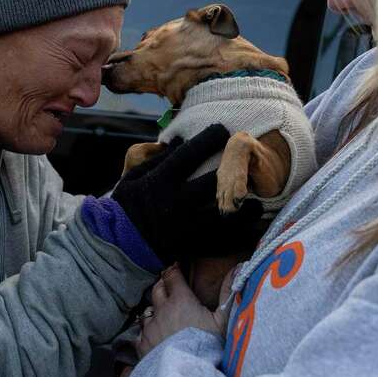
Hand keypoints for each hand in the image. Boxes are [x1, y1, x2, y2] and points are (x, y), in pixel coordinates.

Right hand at [111, 124, 263, 263]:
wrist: (119, 245)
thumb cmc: (128, 206)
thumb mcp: (134, 176)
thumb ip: (158, 159)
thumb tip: (182, 140)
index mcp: (162, 180)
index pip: (191, 153)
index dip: (210, 138)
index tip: (223, 130)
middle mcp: (177, 201)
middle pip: (215, 182)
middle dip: (234, 171)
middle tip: (248, 164)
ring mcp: (186, 226)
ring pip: (226, 215)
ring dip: (246, 209)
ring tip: (258, 203)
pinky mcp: (192, 246)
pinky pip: (222, 242)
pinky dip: (239, 236)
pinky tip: (250, 228)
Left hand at [136, 265, 237, 359]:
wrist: (188, 375)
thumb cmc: (209, 347)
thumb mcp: (223, 320)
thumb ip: (228, 293)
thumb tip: (238, 268)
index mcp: (181, 301)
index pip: (172, 277)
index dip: (174, 271)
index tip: (176, 268)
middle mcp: (162, 311)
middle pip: (157, 289)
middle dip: (163, 285)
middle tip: (169, 286)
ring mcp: (150, 328)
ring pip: (147, 310)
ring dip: (154, 309)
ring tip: (162, 313)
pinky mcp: (142, 345)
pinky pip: (140, 332)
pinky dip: (146, 330)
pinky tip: (153, 335)